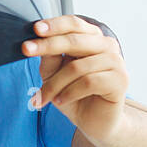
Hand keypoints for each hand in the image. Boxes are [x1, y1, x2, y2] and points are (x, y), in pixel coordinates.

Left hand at [23, 16, 128, 143]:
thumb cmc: (74, 95)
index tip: (36, 28)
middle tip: (26, 50)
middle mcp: (107, 46)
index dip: (55, 25)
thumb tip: (39, 42)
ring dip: (55, 84)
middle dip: (48, 45)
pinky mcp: (120, 80)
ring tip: (44, 96)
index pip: (74, 24)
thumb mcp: (54, 75)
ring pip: (77, 67)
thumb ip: (50, 58)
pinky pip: (88, 82)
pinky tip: (60, 101)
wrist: (93, 122)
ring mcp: (116, 62)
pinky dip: (69, 93)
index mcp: (92, 39)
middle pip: (74, 40)